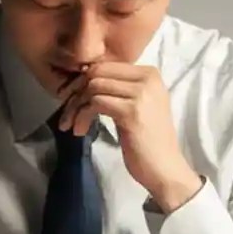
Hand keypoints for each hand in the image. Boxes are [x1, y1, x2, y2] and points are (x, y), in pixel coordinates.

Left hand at [58, 63, 202, 211]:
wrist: (165, 168)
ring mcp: (141, 94)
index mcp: (150, 74)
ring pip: (93, 87)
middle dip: (75, 92)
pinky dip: (82, 116)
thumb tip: (84, 78)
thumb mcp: (137, 106)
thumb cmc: (148, 141)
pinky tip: (81, 131)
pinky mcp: (131, 111)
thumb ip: (119, 89)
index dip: (82, 81)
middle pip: (97, 73)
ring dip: (76, 107)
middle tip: (67, 113)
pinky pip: (95, 103)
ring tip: (72, 125)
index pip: (105, 65)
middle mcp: (148, 78)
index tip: (71, 99)